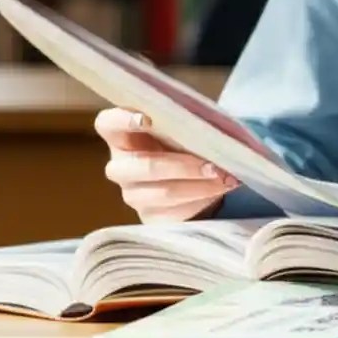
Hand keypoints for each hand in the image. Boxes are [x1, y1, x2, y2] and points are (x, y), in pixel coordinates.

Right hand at [94, 107, 241, 222]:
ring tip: (227, 178)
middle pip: (145, 166)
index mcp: (119, 134)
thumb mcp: (179, 124)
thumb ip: (182, 120)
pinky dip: (203, 200)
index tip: (147, 119)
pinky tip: (221, 189)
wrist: (188, 173)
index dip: (123, 121)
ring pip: (164, 193)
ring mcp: (132, 194)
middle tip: (214, 165)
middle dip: (183, 166)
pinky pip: (176, 212)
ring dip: (201, 186)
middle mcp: (120, 166)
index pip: (109, 124)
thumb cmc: (180, 139)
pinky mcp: (150, 217)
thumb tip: (208, 125)